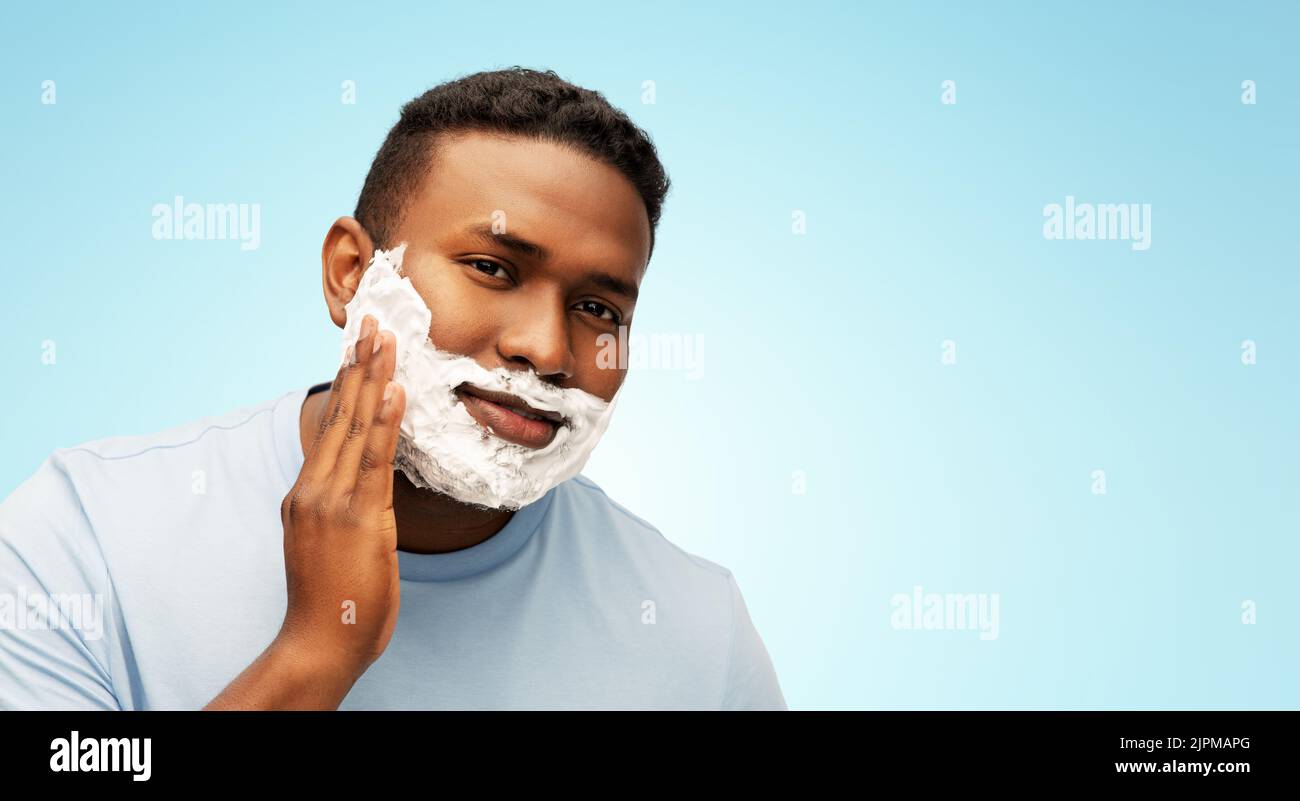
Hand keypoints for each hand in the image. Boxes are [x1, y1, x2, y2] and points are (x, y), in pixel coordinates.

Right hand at [276, 314, 405, 683]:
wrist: (318, 645)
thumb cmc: (331, 605)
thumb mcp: (335, 547)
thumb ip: (349, 512)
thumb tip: (370, 490)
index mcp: (306, 494)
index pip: (328, 425)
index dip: (345, 383)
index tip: (357, 347)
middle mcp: (313, 488)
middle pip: (338, 413)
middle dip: (358, 364)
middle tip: (371, 320)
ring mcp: (330, 500)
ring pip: (353, 426)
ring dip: (372, 378)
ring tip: (384, 337)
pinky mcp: (355, 516)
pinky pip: (373, 459)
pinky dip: (384, 421)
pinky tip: (395, 390)